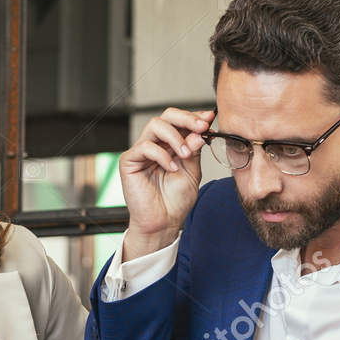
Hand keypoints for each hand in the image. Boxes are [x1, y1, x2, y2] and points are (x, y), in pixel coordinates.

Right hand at [119, 107, 212, 261]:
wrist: (163, 223)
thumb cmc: (175, 201)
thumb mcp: (192, 171)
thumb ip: (194, 150)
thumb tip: (201, 130)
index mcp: (171, 145)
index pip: (180, 121)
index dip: (194, 117)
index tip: (210, 118)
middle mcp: (156, 144)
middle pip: (166, 116)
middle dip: (186, 118)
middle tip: (201, 127)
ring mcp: (141, 152)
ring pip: (155, 125)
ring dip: (175, 137)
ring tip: (186, 155)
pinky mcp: (129, 161)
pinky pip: (145, 147)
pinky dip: (162, 155)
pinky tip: (172, 168)